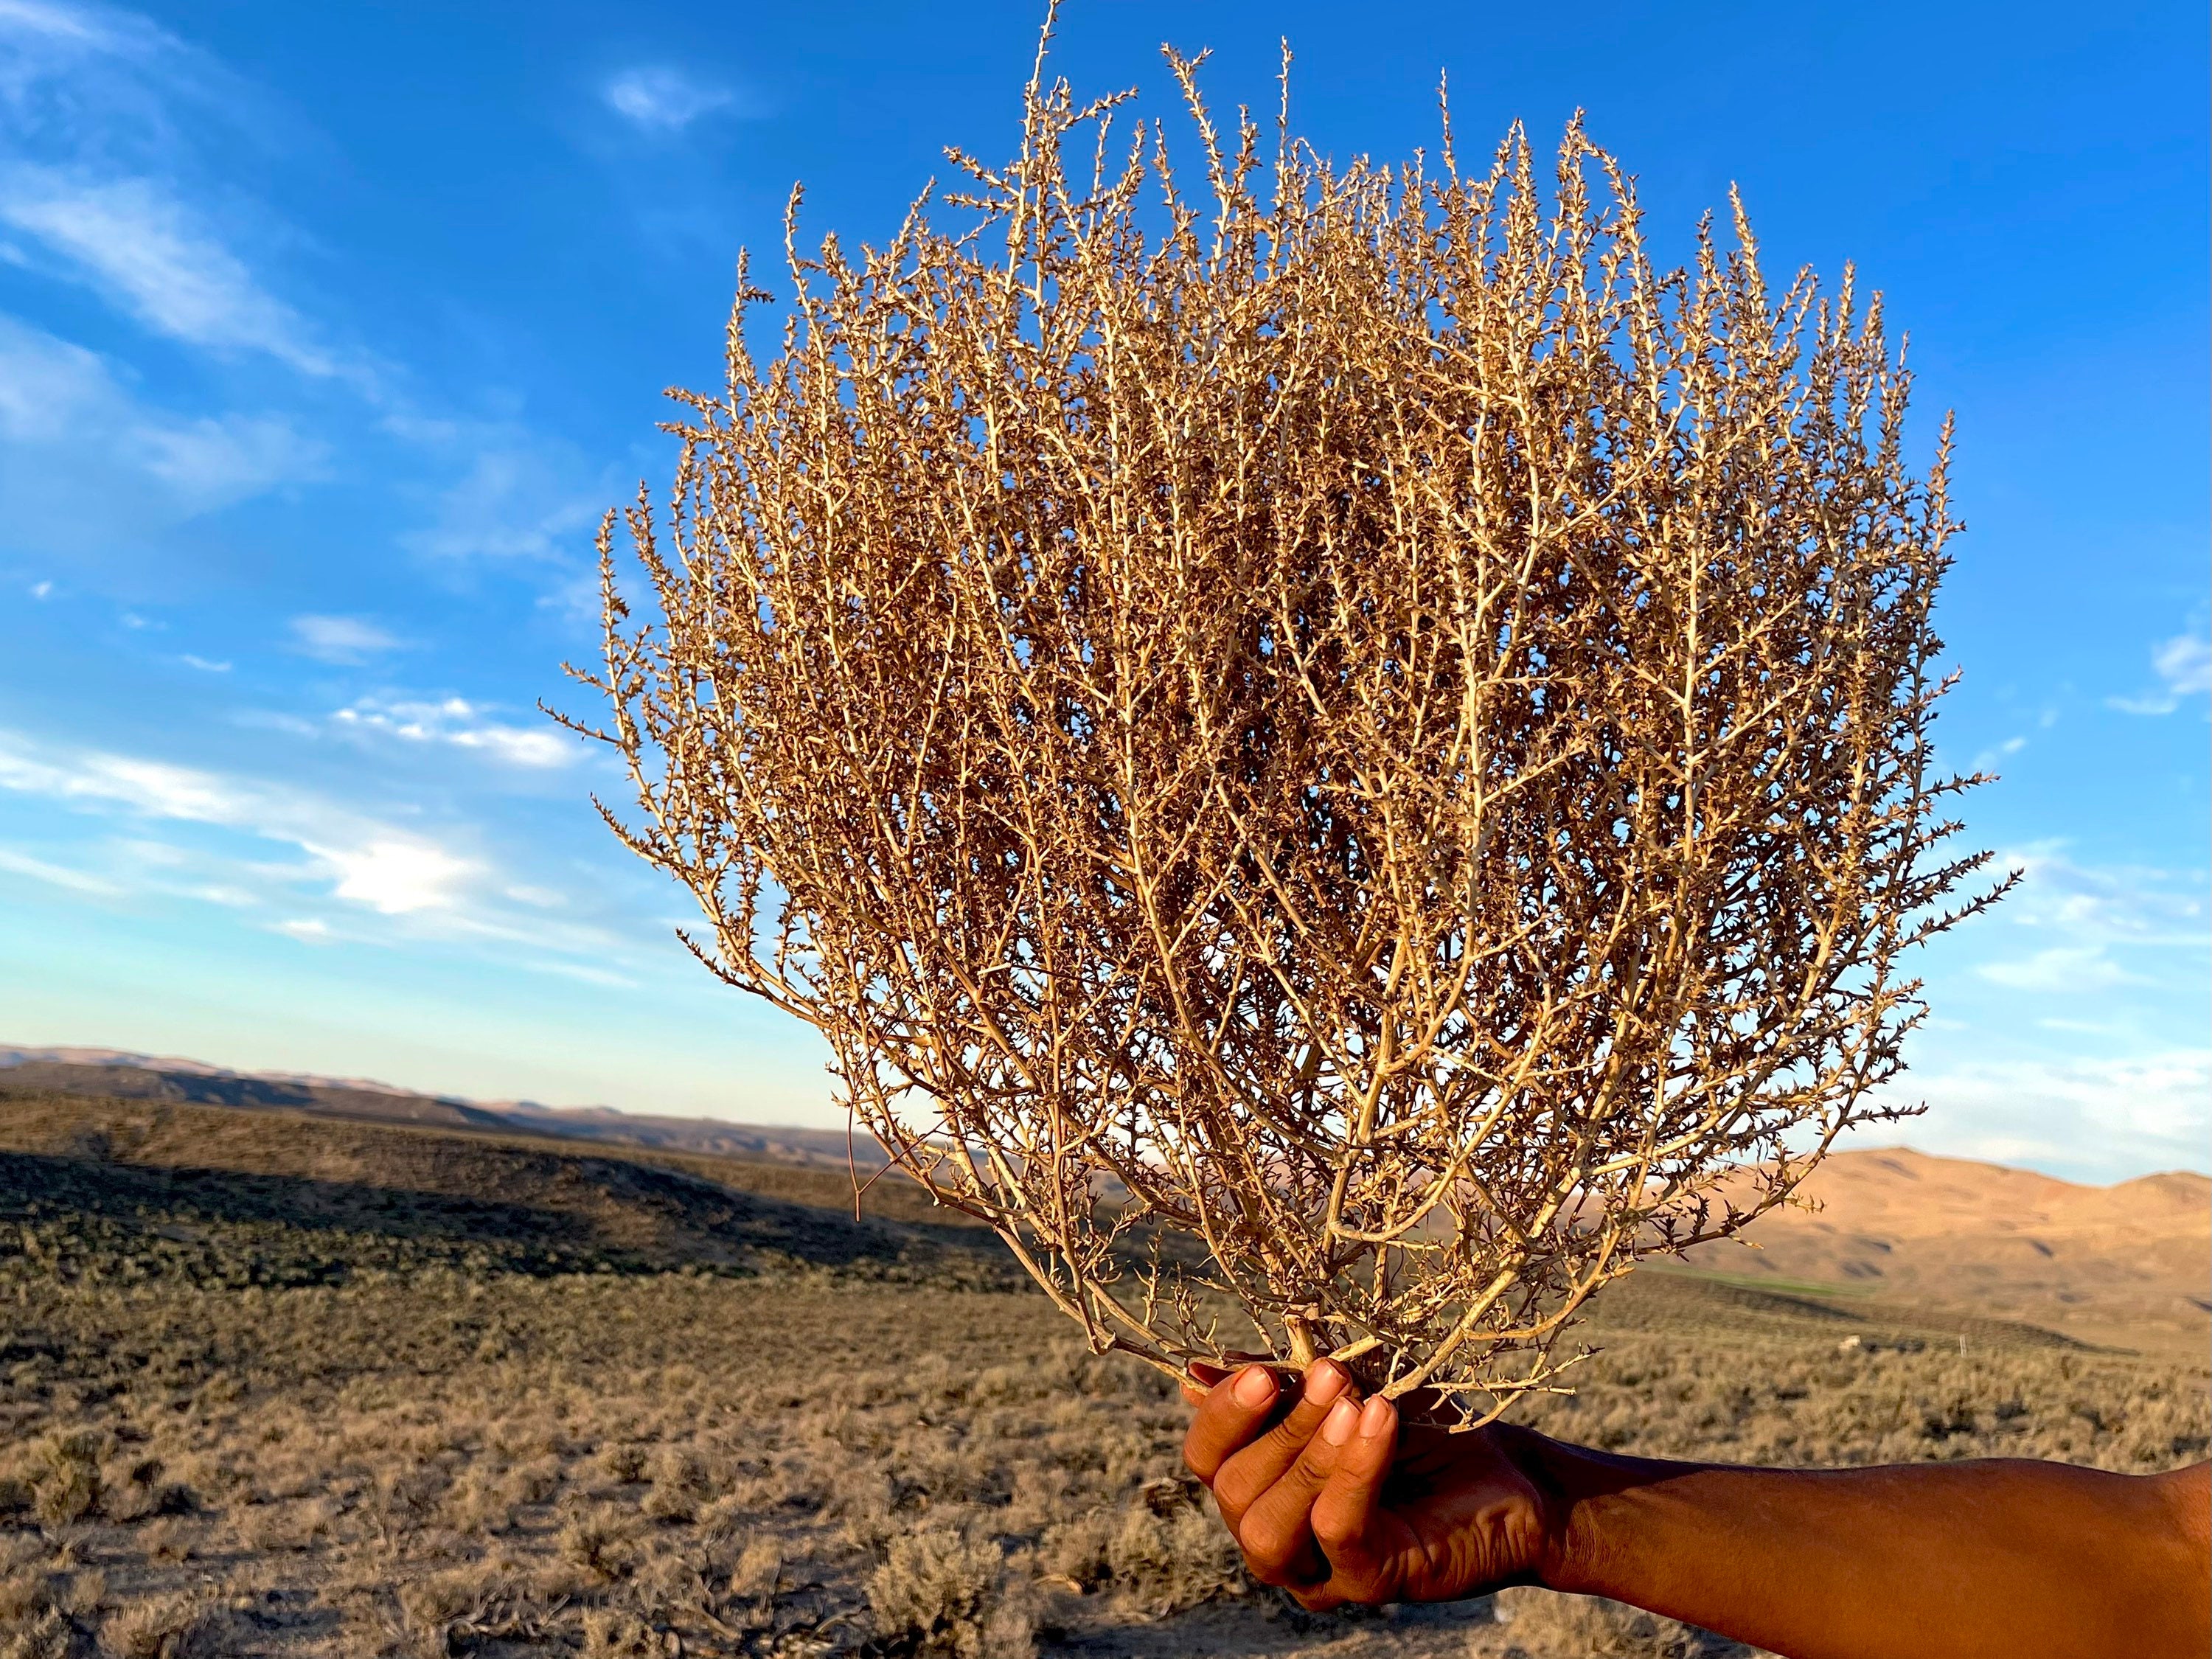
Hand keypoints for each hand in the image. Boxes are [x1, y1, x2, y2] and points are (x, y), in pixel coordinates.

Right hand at [1180, 1359, 1557, 1611]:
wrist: (1515, 1477)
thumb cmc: (1426, 1432)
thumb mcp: (1349, 1391)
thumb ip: (1281, 1384)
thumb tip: (1193, 1374)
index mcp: (1264, 1486)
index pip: (1206, 1460)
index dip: (1221, 1414)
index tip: (1263, 1371)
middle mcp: (1279, 1537)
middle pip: (1232, 1490)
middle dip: (1279, 1425)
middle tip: (1333, 1376)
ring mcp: (1320, 1570)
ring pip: (1267, 1527)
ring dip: (1306, 1455)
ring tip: (1355, 1404)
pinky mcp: (1370, 1582)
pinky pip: (1336, 1530)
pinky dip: (1352, 1469)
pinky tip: (1379, 1422)